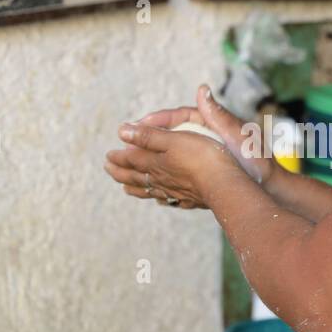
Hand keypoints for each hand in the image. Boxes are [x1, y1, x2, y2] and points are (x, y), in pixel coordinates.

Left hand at [104, 88, 240, 208]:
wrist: (224, 184)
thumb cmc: (202, 157)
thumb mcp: (174, 139)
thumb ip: (148, 136)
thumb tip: (122, 131)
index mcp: (156, 162)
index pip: (131, 159)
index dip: (119, 156)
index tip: (108, 155)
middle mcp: (162, 179)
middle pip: (136, 176)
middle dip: (121, 172)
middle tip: (109, 170)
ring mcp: (175, 191)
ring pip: (150, 189)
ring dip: (136, 187)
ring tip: (126, 188)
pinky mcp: (190, 199)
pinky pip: (170, 199)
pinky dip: (161, 198)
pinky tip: (161, 200)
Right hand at [132, 85, 278, 188]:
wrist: (269, 186)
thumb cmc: (256, 160)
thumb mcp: (237, 135)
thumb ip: (218, 115)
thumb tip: (202, 88)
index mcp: (212, 123)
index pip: (179, 117)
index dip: (157, 120)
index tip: (138, 125)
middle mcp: (205, 136)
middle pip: (171, 134)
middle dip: (148, 137)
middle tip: (126, 141)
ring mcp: (203, 154)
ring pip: (171, 153)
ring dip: (151, 157)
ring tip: (130, 162)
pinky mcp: (203, 170)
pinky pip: (177, 168)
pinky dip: (163, 173)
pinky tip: (150, 182)